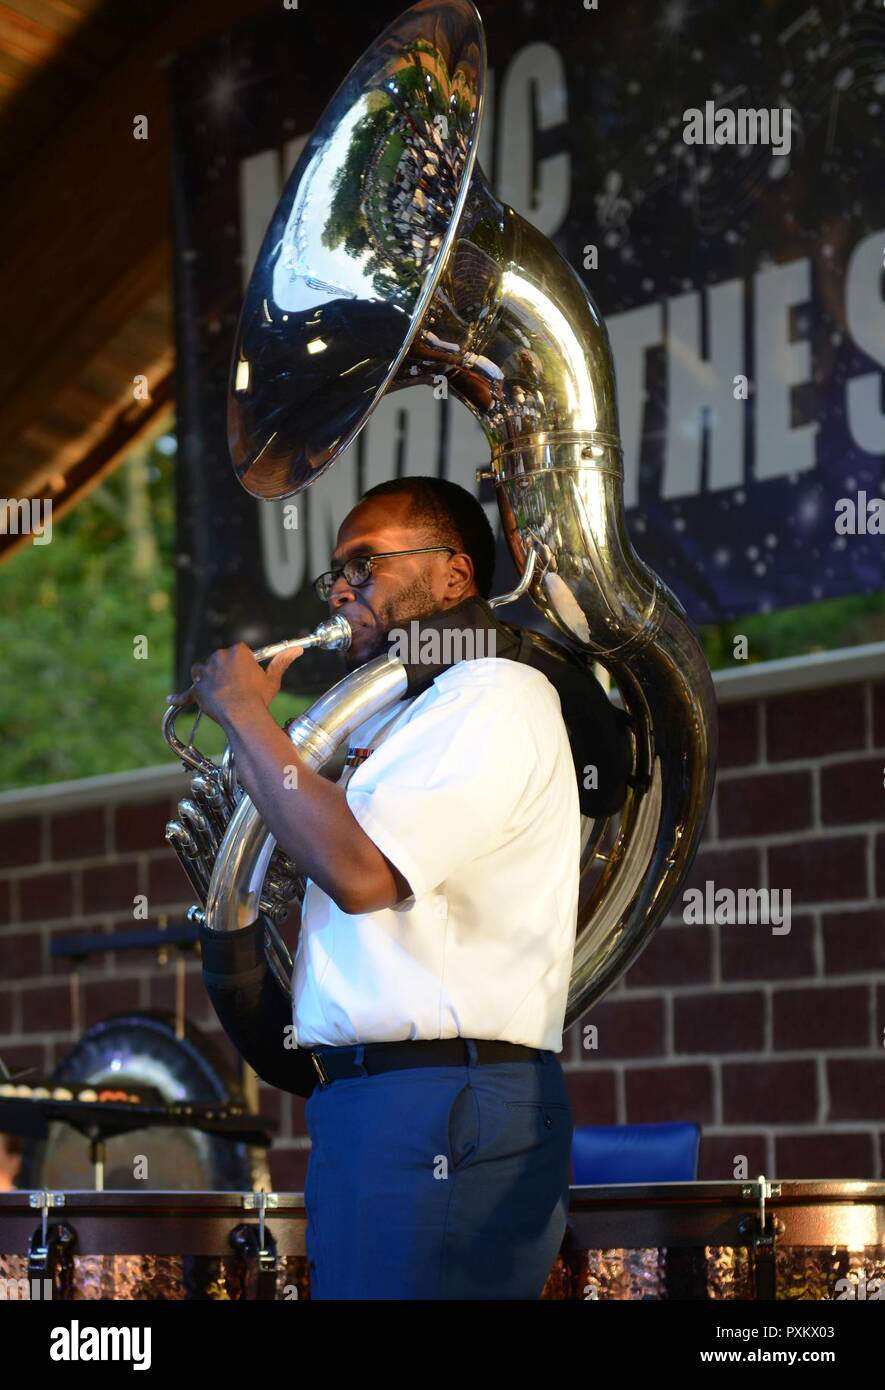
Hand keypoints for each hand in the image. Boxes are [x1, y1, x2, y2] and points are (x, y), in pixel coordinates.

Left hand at [166, 642, 302, 728]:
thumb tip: (296, 650)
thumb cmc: (259, 698)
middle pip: (219, 660)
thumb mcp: (272, 679)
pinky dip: (180, 697)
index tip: (247, 676)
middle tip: (237, 688)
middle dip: (225, 672)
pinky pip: (186, 692)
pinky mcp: (197, 689)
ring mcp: (206, 672)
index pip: (239, 652)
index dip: (243, 665)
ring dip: (207, 678)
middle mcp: (219, 657)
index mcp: (238, 651)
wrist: (243, 714)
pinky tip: (171, 699)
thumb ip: (281, 662)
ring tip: (217, 691)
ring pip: (202, 671)